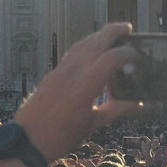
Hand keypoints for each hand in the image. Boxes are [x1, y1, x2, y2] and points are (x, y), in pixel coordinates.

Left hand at [13, 23, 140, 162]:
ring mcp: (61, 70)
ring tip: (112, 36)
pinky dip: (84, 46)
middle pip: (95, 42)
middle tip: (127, 27)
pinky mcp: (53, 73)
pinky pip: (72, 52)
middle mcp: (73, 71)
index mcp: (86, 84)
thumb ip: (115, 110)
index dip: (128, 54)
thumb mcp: (92, 125)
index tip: (138, 57)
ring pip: (82, 44)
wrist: (28, 138)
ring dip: (98, 37)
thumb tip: (137, 104)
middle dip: (113, 31)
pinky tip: (91, 51)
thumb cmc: (60, 135)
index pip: (111, 58)